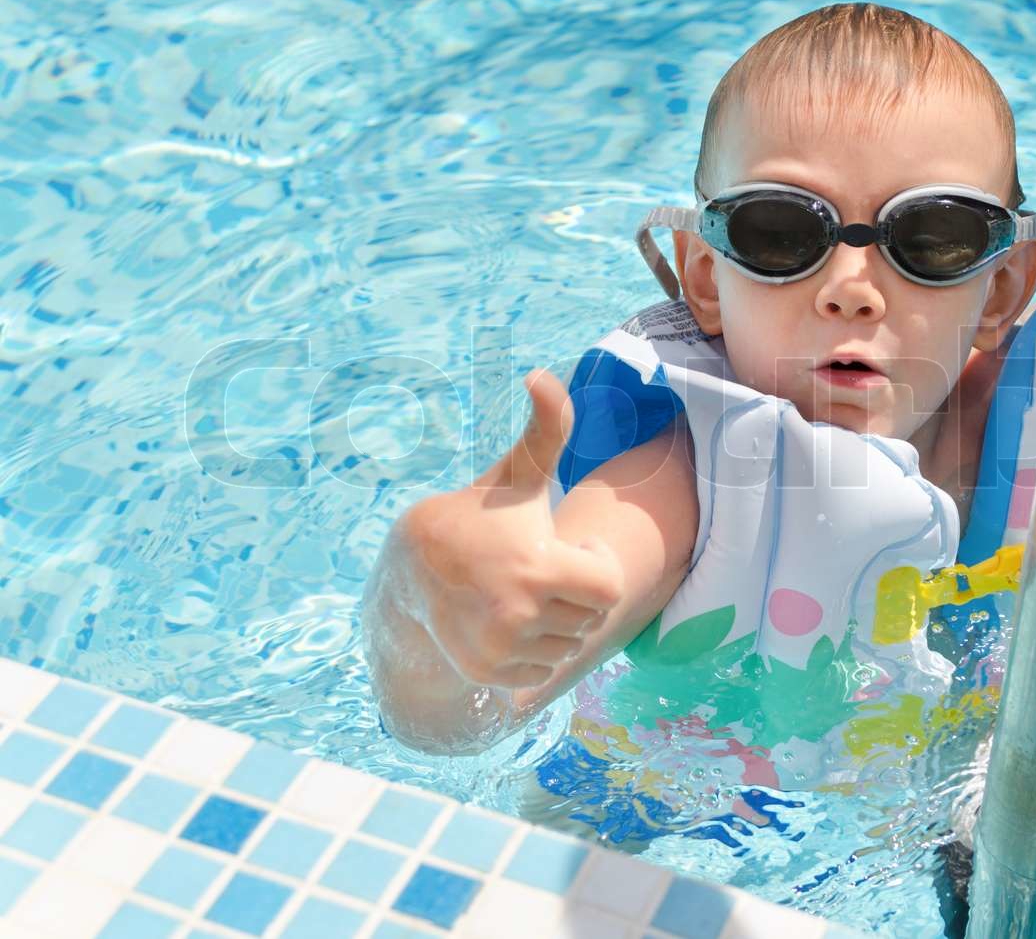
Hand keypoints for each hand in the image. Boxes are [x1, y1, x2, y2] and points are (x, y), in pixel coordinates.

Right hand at [395, 369, 624, 693]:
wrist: (411, 568)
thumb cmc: (480, 516)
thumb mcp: (518, 476)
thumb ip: (545, 430)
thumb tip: (541, 376)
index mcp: (538, 568)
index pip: (610, 586)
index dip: (595, 562)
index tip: (570, 544)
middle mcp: (520, 616)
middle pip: (591, 617)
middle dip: (576, 592)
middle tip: (542, 568)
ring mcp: (501, 650)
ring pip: (569, 646)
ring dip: (559, 622)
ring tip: (523, 593)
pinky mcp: (488, 674)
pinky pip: (543, 672)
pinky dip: (535, 652)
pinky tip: (508, 621)